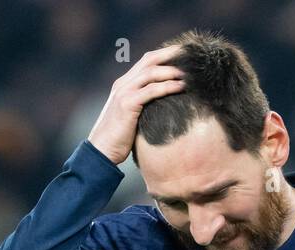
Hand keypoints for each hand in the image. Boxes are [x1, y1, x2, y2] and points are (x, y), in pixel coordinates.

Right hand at [87, 45, 185, 164]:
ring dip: (172, 71)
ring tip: (191, 73)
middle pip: (149, 60)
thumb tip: (170, 107)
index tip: (185, 54)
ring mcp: (124, 92)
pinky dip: (167, 87)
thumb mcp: (135, 117)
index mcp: (125, 84)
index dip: (166, 54)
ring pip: (150, 73)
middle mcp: (123, 83)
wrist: (102, 149)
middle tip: (192, 53)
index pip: (147, 61)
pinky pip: (150, 91)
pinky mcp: (127, 104)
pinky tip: (181, 87)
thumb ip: (147, 106)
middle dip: (171, 54)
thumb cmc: (121, 137)